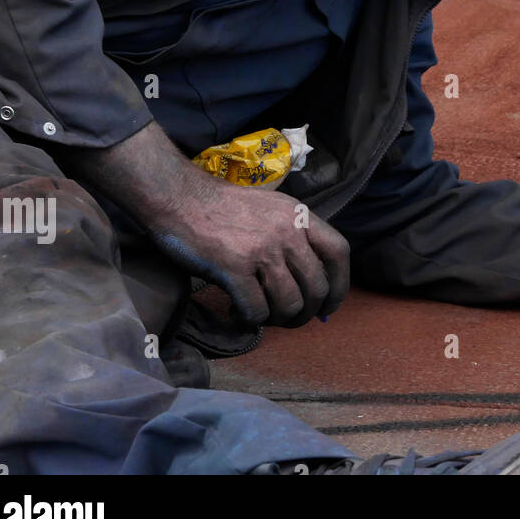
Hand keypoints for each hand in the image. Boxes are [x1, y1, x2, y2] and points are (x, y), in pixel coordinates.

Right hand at [63, 119, 349, 327]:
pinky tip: (237, 314)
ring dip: (280, 320)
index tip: (330, 305)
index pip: (339, 253)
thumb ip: (294, 237)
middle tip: (291, 319)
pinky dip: (250, 321)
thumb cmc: (223, 207)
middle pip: (317, 286)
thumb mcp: (272, 209)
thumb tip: (311, 284)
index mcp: (299, 215)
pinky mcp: (234, 267)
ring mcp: (262, 249)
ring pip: (290, 303)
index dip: (340, 285)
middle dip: (308, 312)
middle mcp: (287, 232)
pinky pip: (256, 310)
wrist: (179, 197)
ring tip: (264, 317)